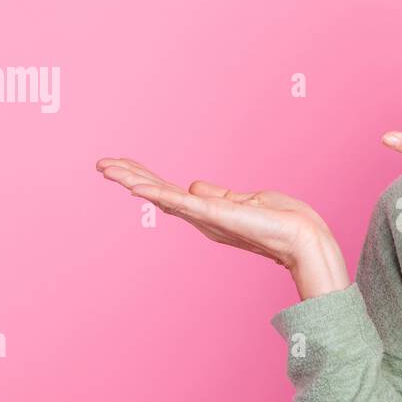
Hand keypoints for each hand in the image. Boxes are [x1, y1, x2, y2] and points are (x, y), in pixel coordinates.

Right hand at [94, 156, 349, 299]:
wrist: (301, 237)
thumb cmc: (280, 220)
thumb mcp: (242, 199)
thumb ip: (216, 195)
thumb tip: (194, 185)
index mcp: (206, 212)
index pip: (168, 191)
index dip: (145, 178)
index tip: (122, 166)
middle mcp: (200, 217)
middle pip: (157, 192)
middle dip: (129, 177)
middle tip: (101, 164)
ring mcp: (204, 216)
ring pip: (160, 195)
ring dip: (132, 180)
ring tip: (106, 168)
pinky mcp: (213, 214)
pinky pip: (178, 201)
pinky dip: (155, 193)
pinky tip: (134, 185)